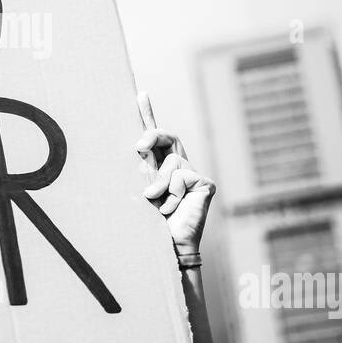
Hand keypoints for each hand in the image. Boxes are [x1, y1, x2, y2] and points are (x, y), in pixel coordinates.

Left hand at [135, 92, 214, 267]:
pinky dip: (172, 194)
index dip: (148, 114)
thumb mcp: (137, 190)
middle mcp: (176, 165)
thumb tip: (137, 148)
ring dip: (158, 183)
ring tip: (153, 201)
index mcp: (158, 165)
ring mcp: (192, 173)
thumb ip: (138, 170)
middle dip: (152, 134)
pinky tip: (172, 209)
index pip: (154, 135)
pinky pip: (183, 177)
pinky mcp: (204, 183)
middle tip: (138, 145)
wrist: (166, 247)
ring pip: (172, 161)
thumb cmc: (147, 222)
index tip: (140, 94)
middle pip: (167, 136)